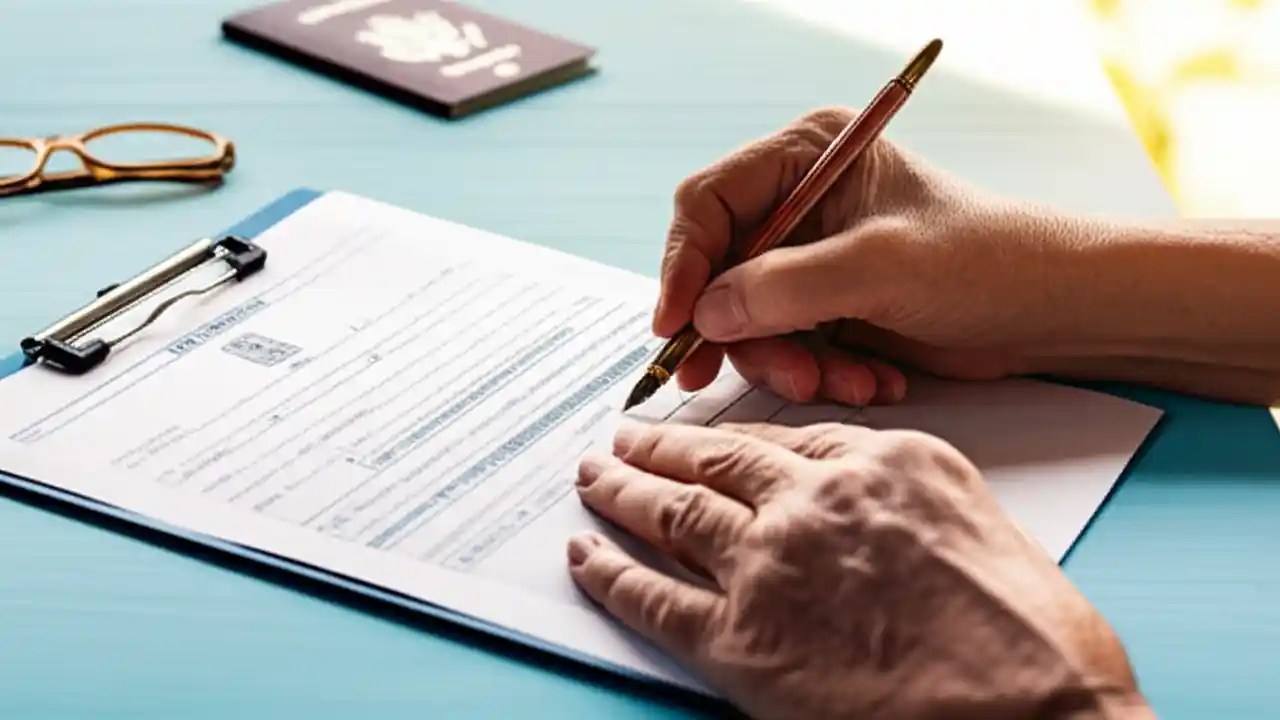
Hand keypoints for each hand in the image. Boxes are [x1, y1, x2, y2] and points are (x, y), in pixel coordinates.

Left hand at [568, 421, 1152, 719]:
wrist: (1042, 718)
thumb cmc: (1034, 640)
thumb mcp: (978, 525)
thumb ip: (901, 501)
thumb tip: (857, 512)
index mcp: (884, 463)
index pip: (786, 439)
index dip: (733, 439)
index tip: (709, 439)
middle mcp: (815, 500)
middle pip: (717, 461)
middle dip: (663, 447)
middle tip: (628, 437)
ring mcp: (770, 565)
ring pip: (673, 511)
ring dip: (624, 490)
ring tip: (594, 475)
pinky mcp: (741, 642)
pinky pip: (653, 596)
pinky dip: (610, 572)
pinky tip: (586, 554)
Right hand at [656, 106, 1085, 404]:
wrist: (1054, 312)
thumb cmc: (986, 262)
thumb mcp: (881, 267)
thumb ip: (785, 287)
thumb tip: (705, 315)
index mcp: (808, 156)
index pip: (708, 203)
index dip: (684, 265)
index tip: (677, 326)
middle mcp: (800, 202)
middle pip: (721, 270)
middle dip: (744, 332)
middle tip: (766, 377)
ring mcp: (812, 258)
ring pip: (750, 320)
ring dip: (790, 362)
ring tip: (845, 383)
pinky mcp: (828, 306)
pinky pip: (787, 346)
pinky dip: (818, 373)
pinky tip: (870, 381)